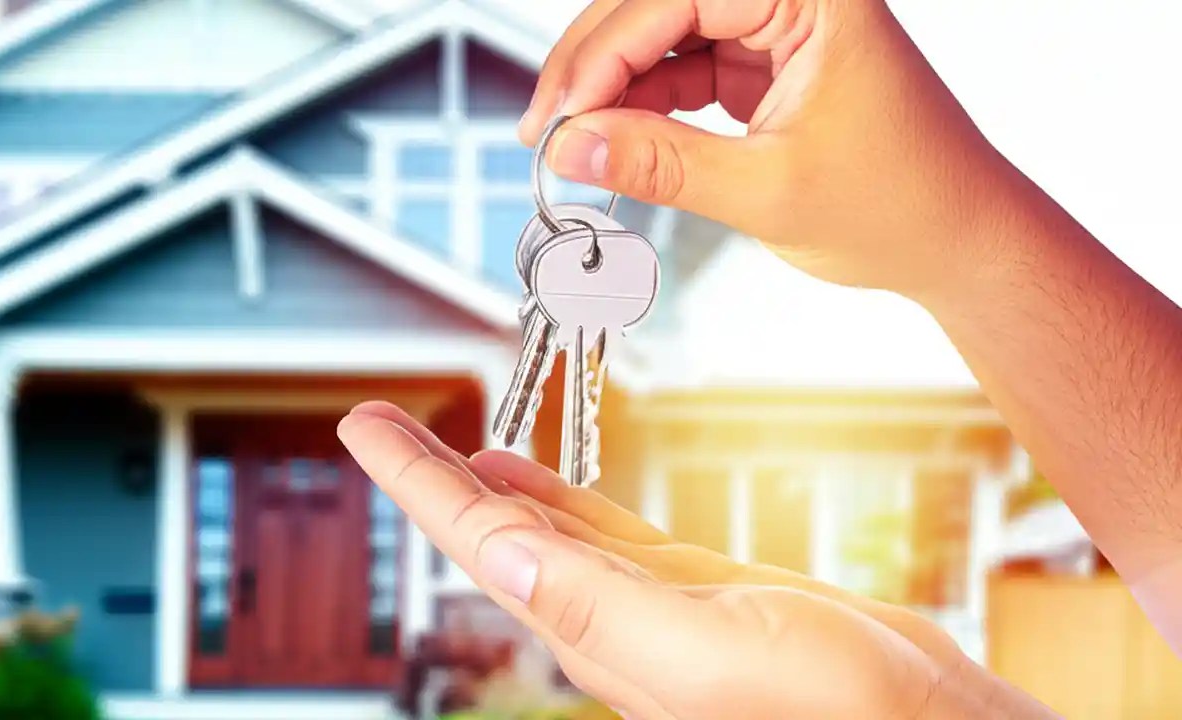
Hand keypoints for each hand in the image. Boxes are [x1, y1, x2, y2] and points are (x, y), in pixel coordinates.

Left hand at [338, 402, 1058, 718]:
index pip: (477, 543)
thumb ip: (597, 601)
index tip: (362, 426)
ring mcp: (648, 603)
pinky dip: (561, 499)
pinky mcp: (695, 587)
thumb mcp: (704, 649)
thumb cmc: (831, 707)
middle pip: (492, 533)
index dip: (415, 482)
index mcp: (590, 630)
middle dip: (430, 476)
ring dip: (488, 484)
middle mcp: (602, 618)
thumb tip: (495, 551)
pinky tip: (535, 479)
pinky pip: (602, 532)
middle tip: (378, 423)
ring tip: (443, 445)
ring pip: (543, 528)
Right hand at [521, 0, 1025, 304]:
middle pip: (658, 4)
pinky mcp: (764, 62)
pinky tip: (612, 141)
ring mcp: (776, 24)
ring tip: (571, 144)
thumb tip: (573, 147)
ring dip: (611, 87)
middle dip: (595, 66)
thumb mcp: (767, 191)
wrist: (954, 239)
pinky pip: (682, 68)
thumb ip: (663, 164)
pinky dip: (642, 105)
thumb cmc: (900, 205)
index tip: (560, 117)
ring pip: (661, 35)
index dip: (605, 54)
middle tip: (546, 129)